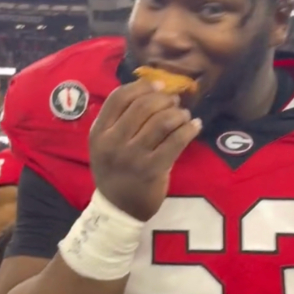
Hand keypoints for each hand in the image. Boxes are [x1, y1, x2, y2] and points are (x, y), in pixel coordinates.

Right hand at [89, 79, 200, 221]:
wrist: (119, 208)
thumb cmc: (115, 170)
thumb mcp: (105, 144)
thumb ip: (119, 120)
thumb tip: (151, 89)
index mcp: (99, 133)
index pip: (119, 98)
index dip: (142, 86)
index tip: (159, 85)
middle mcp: (113, 142)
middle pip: (143, 106)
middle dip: (164, 99)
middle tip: (174, 102)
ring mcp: (132, 156)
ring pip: (162, 121)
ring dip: (178, 114)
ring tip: (184, 116)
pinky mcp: (152, 169)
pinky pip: (176, 141)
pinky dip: (189, 129)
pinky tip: (194, 127)